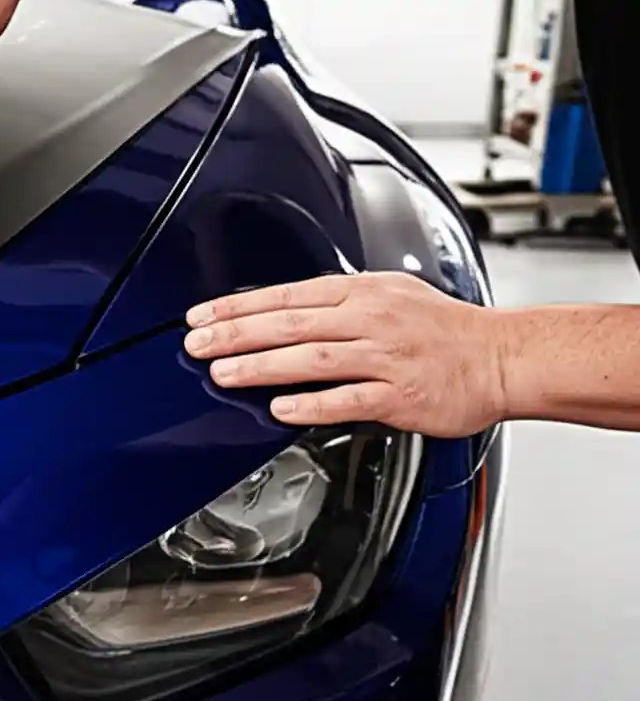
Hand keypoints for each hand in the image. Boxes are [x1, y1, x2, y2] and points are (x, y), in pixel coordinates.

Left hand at [182, 272, 509, 437]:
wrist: (503, 357)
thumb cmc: (446, 330)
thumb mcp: (389, 295)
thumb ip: (337, 305)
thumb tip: (283, 313)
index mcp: (363, 292)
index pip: (287, 294)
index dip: (239, 306)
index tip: (203, 316)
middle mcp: (371, 319)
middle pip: (290, 323)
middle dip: (236, 333)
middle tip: (197, 343)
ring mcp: (386, 357)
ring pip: (311, 358)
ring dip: (261, 365)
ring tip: (224, 372)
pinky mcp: (400, 395)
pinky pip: (347, 399)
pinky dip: (311, 403)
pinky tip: (280, 408)